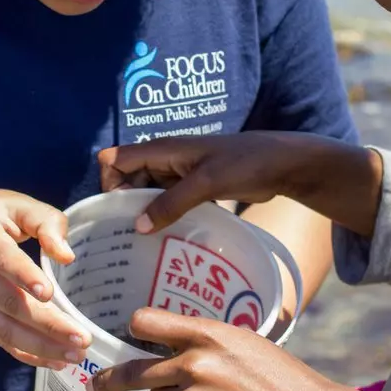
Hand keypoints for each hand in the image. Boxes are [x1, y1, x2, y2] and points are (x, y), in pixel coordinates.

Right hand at [0, 189, 89, 368]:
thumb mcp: (14, 203)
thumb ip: (45, 222)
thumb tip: (66, 256)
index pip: (1, 258)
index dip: (23, 276)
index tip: (48, 292)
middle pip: (6, 301)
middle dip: (45, 323)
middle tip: (80, 336)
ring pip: (2, 329)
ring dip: (40, 346)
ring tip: (74, 353)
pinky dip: (26, 354)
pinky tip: (55, 360)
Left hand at [87, 308, 340, 390]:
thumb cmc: (278, 373)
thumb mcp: (240, 340)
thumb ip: (204, 339)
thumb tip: (171, 342)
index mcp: (207, 334)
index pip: (145, 322)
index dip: (136, 326)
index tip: (131, 330)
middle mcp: (195, 365)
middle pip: (136, 371)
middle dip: (114, 379)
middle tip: (96, 384)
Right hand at [97, 132, 382, 236]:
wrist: (282, 164)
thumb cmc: (245, 163)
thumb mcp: (206, 183)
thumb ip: (171, 203)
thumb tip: (137, 226)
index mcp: (163, 149)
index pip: (116, 159)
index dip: (108, 182)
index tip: (114, 212)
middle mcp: (166, 158)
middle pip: (128, 177)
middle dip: (121, 201)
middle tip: (122, 235)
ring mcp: (180, 173)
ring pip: (147, 191)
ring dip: (142, 210)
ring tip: (138, 242)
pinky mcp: (194, 186)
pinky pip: (167, 200)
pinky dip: (161, 214)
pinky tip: (163, 236)